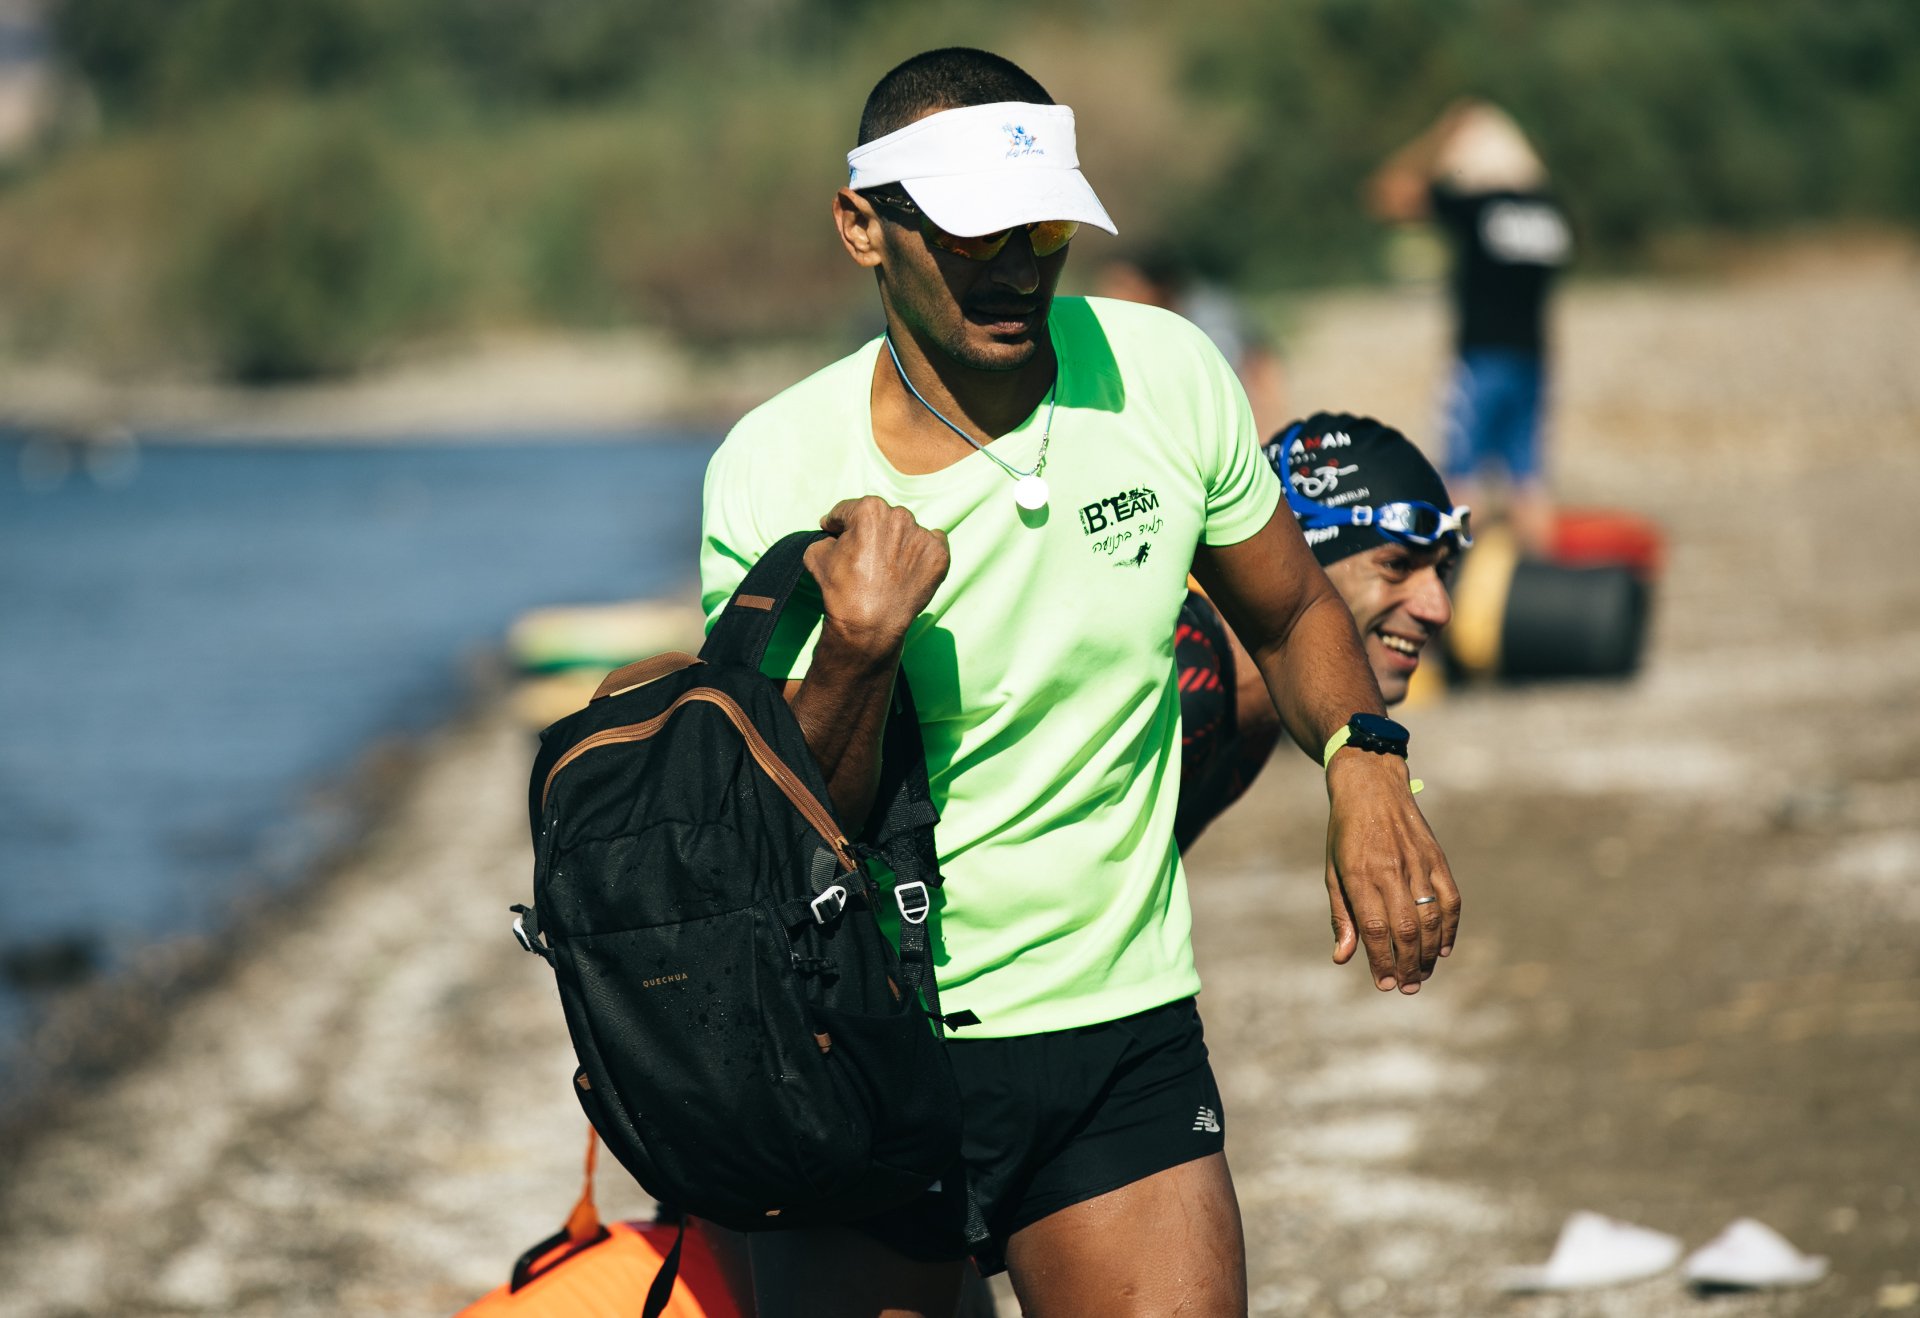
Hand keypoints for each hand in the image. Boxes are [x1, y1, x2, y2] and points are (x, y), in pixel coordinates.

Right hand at [804, 497, 949, 656]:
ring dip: (896, 542)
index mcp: (869, 510)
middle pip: (880, 519)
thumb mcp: (816, 556)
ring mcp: (923, 536)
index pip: (849, 510)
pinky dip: (920, 553)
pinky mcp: (939, 555)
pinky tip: (908, 569)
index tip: (835, 531)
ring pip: (906, 531)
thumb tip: (833, 537)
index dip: (838, 523)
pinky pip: (932, 544)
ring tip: (886, 567)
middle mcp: (900, 516)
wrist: (869, 626)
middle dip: (870, 533)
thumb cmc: (842, 591)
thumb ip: (824, 538)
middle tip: (863, 555)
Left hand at [1323, 749, 1460, 993]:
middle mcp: (1391, 870)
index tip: (1383, 984)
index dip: (1381, 961)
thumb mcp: (1332, 872)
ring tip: (1422, 975)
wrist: (1371, 786)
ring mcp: (1418, 863)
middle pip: (1405, 930)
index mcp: (1360, 875)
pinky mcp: (1437, 858)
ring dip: (1428, 953)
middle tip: (1406, 988)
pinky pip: (1450, 900)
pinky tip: (1442, 949)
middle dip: (1407, 966)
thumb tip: (1343, 958)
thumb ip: (1341, 916)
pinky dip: (1450, 928)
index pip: (1374, 929)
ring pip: (1431, 919)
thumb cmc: (1346, 834)